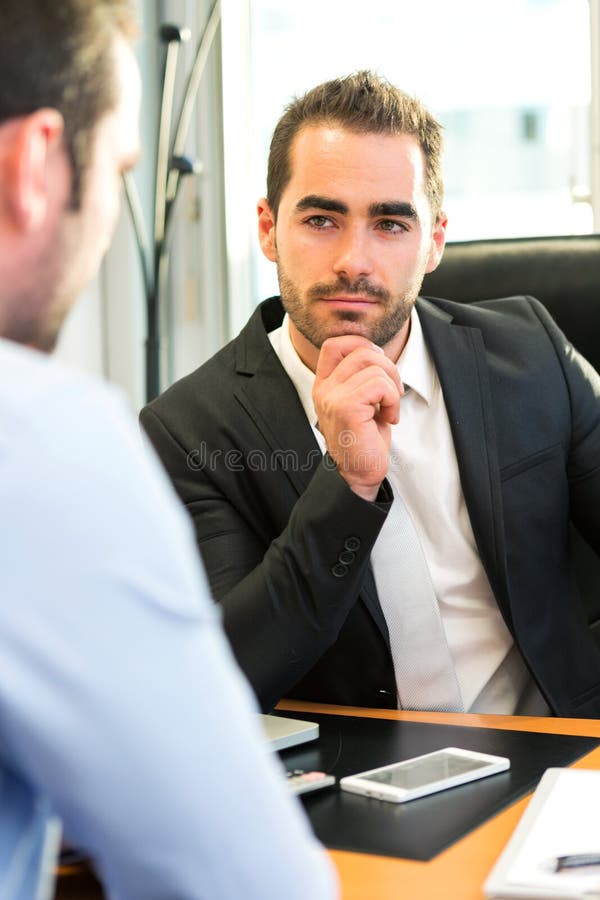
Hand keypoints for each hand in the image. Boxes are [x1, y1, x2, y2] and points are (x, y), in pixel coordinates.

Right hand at [313, 335, 403, 500]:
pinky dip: (392, 400)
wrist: (358, 474)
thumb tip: (378, 353)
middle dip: (388, 367)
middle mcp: (324, 389)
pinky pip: (380, 385)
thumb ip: (361, 377)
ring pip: (374, 366)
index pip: (334, 344)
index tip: (378, 367)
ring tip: (388, 409)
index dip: (362, 345)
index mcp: (325, 385)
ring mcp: (333, 397)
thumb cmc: (364, 441)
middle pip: (361, 350)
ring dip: (392, 387)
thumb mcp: (360, 402)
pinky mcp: (346, 408)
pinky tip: (388, 418)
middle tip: (392, 392)